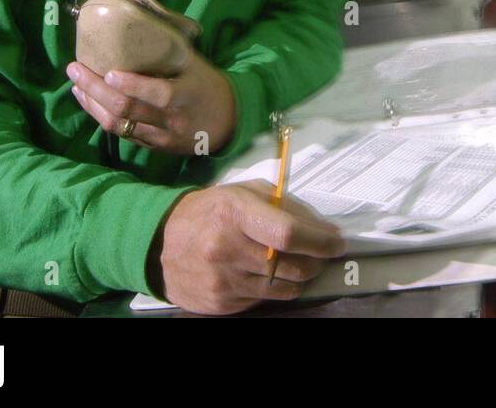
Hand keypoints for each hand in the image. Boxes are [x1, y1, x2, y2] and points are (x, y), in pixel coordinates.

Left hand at [67, 52, 236, 154]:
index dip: (134, 86)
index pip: (160, 95)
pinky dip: (101, 116)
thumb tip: (139, 25)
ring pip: (119, 125)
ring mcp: (162, 137)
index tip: (110, 72)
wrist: (229, 123)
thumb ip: (171, 53)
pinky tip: (89, 100)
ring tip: (76, 84)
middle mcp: (173, 121)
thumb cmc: (209, 86)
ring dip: (93, 104)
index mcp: (188, 96)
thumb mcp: (197, 66)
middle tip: (75, 69)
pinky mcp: (154, 147)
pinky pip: (122, 134)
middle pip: (128, 110)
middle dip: (96, 90)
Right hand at [151, 181, 345, 314]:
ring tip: (299, 264)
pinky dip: (275, 289)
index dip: (320, 241)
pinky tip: (268, 275)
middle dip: (316, 260)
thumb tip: (322, 228)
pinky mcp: (220, 303)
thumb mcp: (244, 192)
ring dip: (300, 277)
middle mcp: (227, 249)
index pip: (289, 233)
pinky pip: (263, 300)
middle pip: (291, 265)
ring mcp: (222, 280)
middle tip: (322, 254)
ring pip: (283, 287)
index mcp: (235, 213)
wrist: (159, 242)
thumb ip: (284, 205)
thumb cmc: (210, 211)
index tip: (336, 242)